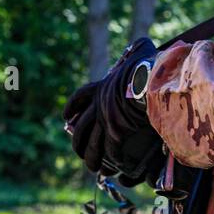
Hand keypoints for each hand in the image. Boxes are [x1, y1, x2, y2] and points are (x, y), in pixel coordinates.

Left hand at [63, 37, 165, 186]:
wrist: (147, 80)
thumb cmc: (146, 64)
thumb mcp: (139, 51)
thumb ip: (138, 50)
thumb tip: (144, 45)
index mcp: (101, 86)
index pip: (80, 98)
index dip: (72, 108)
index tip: (67, 117)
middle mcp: (99, 105)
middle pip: (81, 127)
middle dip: (77, 141)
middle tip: (77, 151)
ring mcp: (106, 120)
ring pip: (93, 144)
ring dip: (90, 157)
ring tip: (92, 168)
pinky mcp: (117, 132)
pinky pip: (113, 150)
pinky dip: (114, 159)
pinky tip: (117, 166)